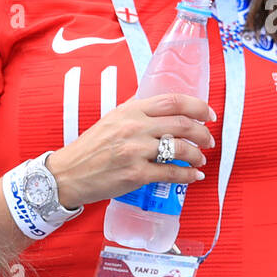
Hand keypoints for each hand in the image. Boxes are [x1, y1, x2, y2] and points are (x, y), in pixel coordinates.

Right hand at [44, 93, 215, 207]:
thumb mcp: (112, 118)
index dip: (197, 106)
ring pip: (180, 148)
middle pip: (182, 124)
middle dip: (203, 133)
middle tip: (209, 140)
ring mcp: (135, 151)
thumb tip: (159, 101)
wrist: (68, 174)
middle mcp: (135, 127)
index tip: (209, 114)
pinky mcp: (135, 174)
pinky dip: (188, 175)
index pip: (173, 101)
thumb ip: (136, 108)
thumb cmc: (91, 148)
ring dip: (197, 155)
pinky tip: (194, 176)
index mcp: (131, 110)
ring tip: (200, 159)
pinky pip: (171, 173)